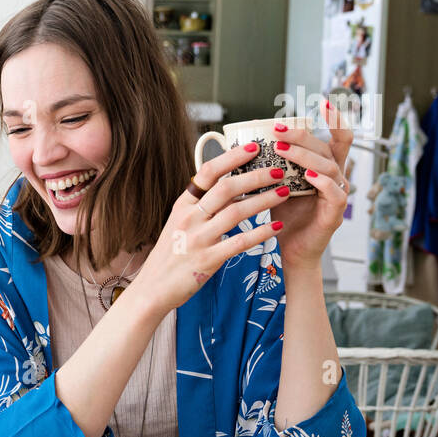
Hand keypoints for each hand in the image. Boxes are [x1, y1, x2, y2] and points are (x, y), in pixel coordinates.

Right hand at [129, 141, 291, 315]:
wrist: (152, 288)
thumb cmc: (170, 255)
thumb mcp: (178, 224)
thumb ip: (199, 206)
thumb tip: (225, 185)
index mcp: (182, 206)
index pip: (208, 173)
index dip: (232, 157)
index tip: (254, 147)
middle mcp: (189, 218)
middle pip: (226, 188)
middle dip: (256, 176)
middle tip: (279, 169)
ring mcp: (198, 239)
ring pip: (236, 212)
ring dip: (264, 200)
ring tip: (285, 192)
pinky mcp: (207, 261)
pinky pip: (240, 242)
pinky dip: (261, 233)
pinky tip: (277, 226)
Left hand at [266, 104, 352, 270]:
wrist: (291, 247)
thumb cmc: (284, 212)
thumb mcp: (276, 182)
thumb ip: (271, 161)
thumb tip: (247, 137)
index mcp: (325, 167)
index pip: (337, 138)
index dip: (336, 119)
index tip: (325, 100)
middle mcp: (336, 176)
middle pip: (328, 147)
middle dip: (303, 136)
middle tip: (279, 129)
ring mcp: (338, 193)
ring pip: (329, 166)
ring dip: (305, 156)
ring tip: (282, 149)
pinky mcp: (336, 213)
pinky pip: (335, 192)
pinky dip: (322, 182)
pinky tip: (307, 176)